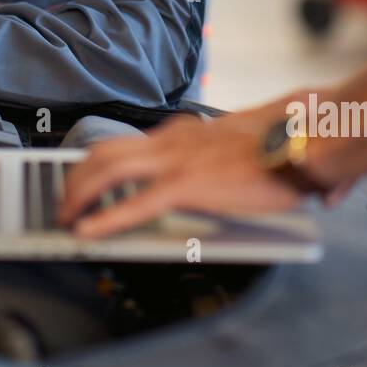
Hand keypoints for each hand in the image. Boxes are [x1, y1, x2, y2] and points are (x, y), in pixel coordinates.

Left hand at [58, 112, 301, 237]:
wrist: (304, 140)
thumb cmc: (282, 149)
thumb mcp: (238, 152)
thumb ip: (223, 164)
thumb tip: (218, 181)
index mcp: (182, 133)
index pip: (125, 145)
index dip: (95, 165)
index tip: (82, 183)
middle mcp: (171, 139)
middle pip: (102, 152)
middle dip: (74, 180)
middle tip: (62, 205)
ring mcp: (175, 159)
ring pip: (106, 170)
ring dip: (78, 195)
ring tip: (66, 219)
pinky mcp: (186, 184)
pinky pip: (134, 204)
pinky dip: (105, 219)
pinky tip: (89, 232)